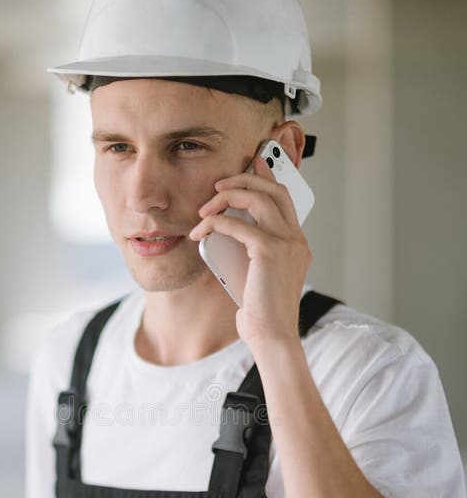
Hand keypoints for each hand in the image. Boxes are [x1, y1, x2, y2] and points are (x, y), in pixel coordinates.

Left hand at [190, 154, 311, 349]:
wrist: (272, 336)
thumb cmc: (261, 313)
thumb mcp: (256, 275)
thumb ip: (250, 252)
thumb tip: (224, 232)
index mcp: (297, 244)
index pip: (284, 198)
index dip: (267, 176)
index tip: (253, 161)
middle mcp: (296, 239)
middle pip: (274, 190)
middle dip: (245, 179)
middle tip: (219, 184)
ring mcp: (287, 243)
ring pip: (258, 198)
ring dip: (227, 196)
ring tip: (205, 209)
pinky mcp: (270, 251)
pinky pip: (238, 224)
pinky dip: (216, 223)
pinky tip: (201, 230)